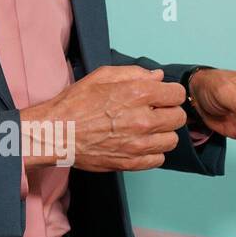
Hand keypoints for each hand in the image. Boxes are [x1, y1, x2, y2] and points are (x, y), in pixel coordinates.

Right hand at [20, 65, 185, 171]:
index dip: (170, 93)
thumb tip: (156, 76)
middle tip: (154, 113)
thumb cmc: (75, 104)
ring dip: (163, 134)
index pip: (177, 94)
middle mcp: (142, 119)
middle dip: (169, 113)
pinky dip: (153, 152)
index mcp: (138, 94)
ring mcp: (138, 144)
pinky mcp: (131, 162)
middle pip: (179, 118)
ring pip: (172, 140)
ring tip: (147, 130)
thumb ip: (134, 73)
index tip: (162, 96)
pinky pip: (159, 159)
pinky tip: (140, 144)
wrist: (56, 133)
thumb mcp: (102, 76)